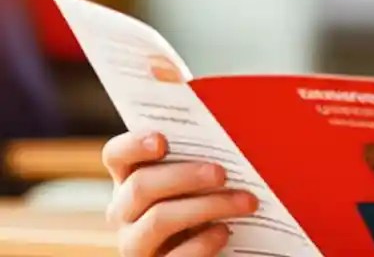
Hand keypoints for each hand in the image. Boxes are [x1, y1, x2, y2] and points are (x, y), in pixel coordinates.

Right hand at [103, 131, 258, 256]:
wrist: (209, 248)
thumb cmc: (207, 203)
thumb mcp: (197, 181)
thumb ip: (200, 160)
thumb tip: (231, 140)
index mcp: (132, 179)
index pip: (116, 155)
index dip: (133, 145)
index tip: (161, 141)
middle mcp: (125, 211)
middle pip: (140, 187)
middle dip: (185, 176)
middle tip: (222, 174)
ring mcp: (135, 243)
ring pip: (158, 220)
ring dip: (206, 207)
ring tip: (245, 201)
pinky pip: (174, 256)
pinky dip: (203, 242)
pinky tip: (224, 232)